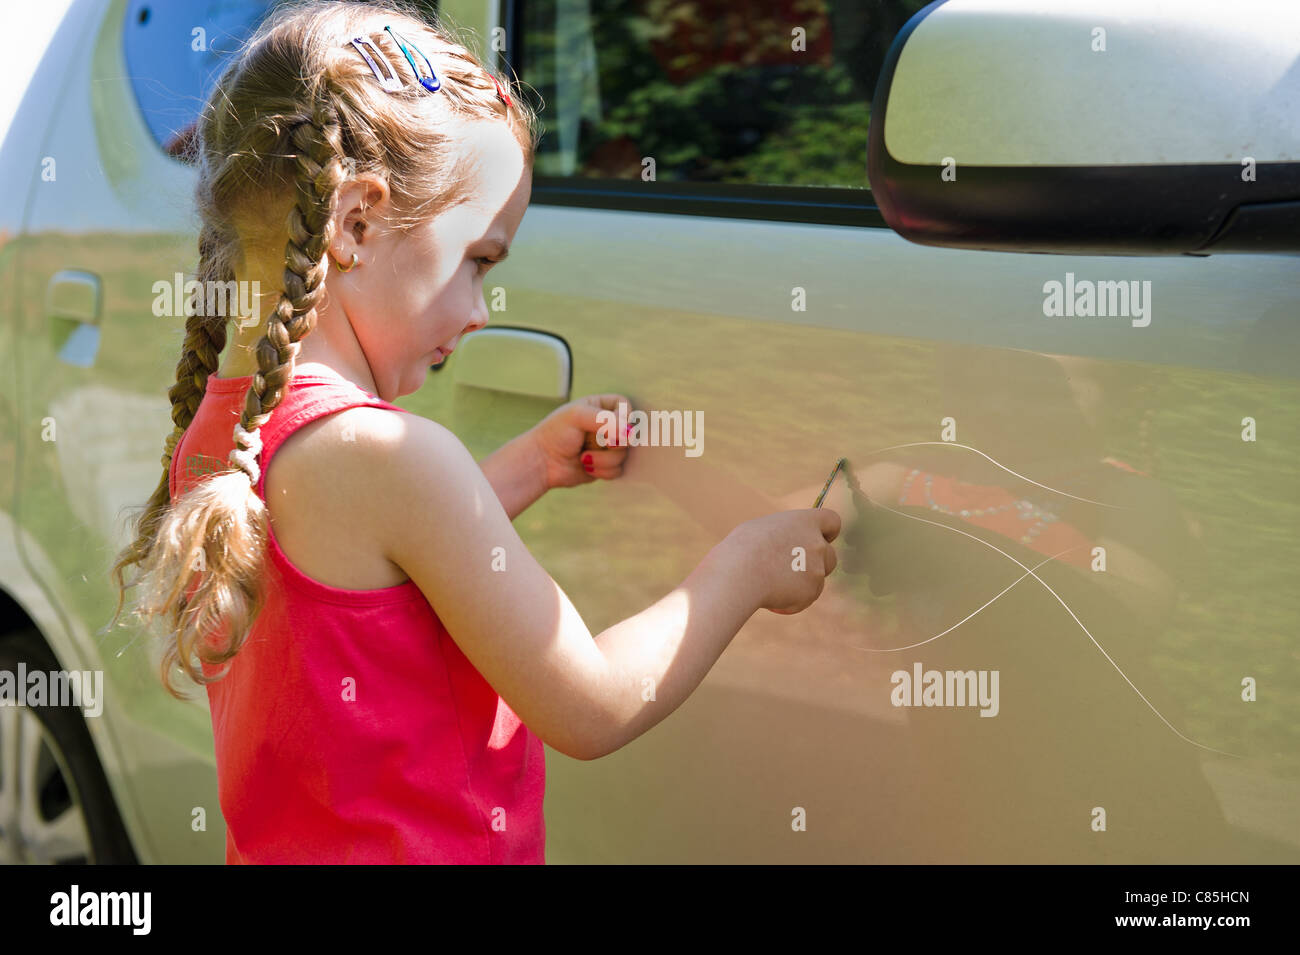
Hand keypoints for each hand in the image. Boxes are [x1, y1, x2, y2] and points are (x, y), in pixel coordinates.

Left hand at [529, 393, 632, 489]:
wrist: (541, 463)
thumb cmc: (555, 434)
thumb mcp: (577, 416)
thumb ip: (606, 419)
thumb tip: (630, 433)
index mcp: (598, 407)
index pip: (625, 406)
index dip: (623, 416)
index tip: (613, 424)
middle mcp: (605, 426)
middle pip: (629, 432)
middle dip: (614, 442)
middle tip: (603, 444)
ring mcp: (606, 447)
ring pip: (624, 454)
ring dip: (604, 459)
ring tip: (584, 456)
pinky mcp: (604, 465)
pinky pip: (617, 470)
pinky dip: (603, 471)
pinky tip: (586, 467)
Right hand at [726, 508, 840, 614]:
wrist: (739, 575)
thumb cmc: (741, 549)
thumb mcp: (760, 530)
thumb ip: (782, 534)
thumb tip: (783, 543)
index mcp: (805, 522)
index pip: (832, 521)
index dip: (827, 532)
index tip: (819, 539)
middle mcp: (817, 544)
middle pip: (831, 556)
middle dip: (818, 563)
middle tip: (795, 569)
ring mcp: (817, 570)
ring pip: (817, 579)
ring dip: (803, 583)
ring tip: (774, 584)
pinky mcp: (811, 592)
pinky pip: (806, 598)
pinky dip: (793, 600)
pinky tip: (772, 597)